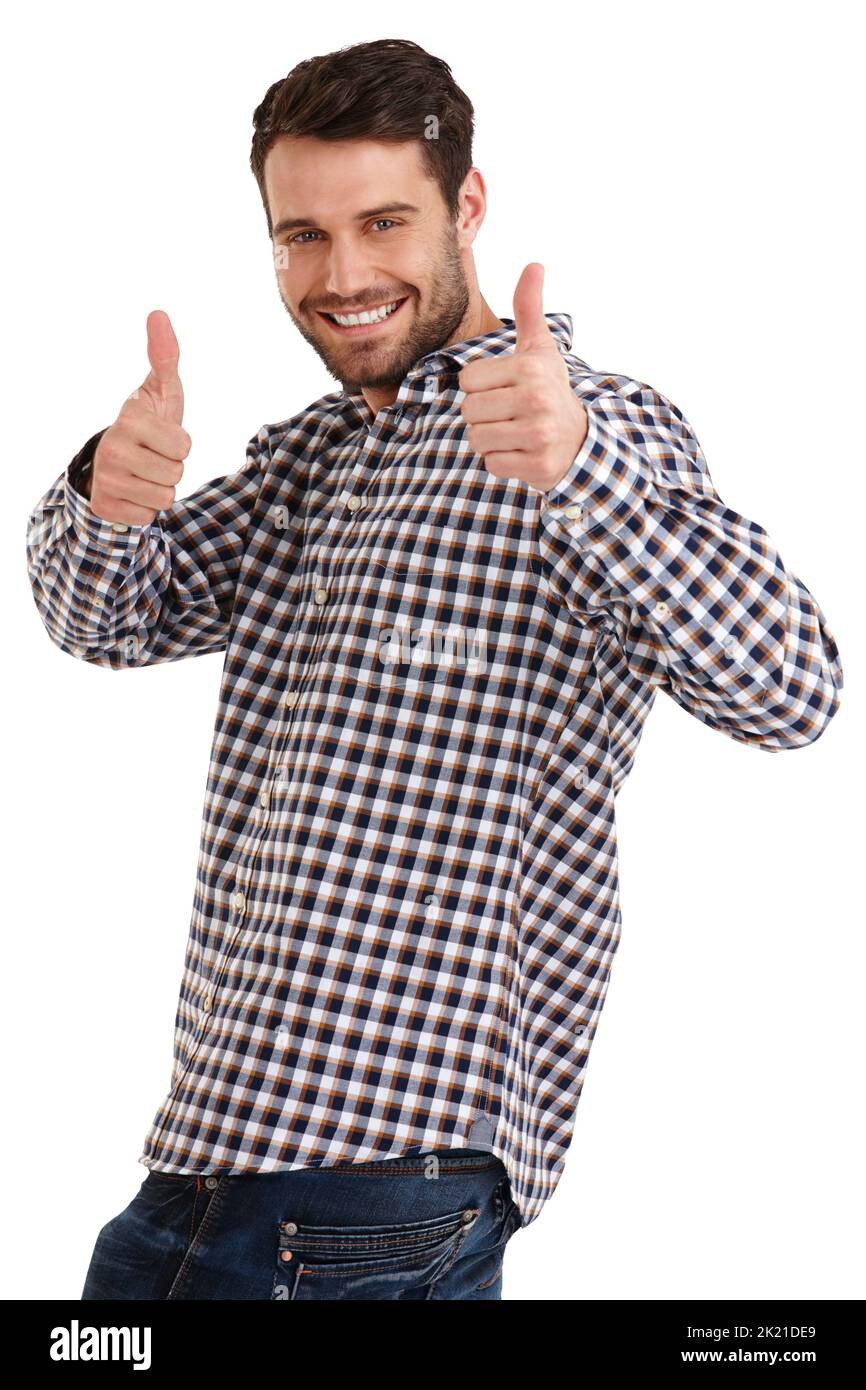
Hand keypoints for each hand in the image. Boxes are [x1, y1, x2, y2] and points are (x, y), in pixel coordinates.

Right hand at [88, 309, 190, 524]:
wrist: (113, 465)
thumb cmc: (147, 424)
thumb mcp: (159, 391)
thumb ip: (165, 356)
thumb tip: (158, 313)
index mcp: (129, 420)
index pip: (184, 446)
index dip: (180, 444)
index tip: (161, 436)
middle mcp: (113, 449)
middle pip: (176, 473)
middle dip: (171, 468)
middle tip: (153, 457)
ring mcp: (107, 480)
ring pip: (165, 497)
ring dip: (161, 488)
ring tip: (144, 474)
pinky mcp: (108, 507)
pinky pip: (150, 517)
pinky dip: (146, 508)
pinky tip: (133, 492)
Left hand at [458, 263, 587, 492]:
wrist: (580, 442)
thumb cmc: (550, 390)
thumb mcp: (541, 349)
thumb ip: (530, 308)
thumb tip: (534, 265)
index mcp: (531, 368)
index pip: (467, 381)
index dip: (481, 387)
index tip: (507, 389)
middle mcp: (537, 399)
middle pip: (469, 410)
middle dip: (483, 415)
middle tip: (510, 414)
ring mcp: (539, 435)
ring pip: (477, 439)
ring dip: (490, 439)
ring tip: (514, 432)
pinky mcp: (538, 466)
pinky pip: (491, 464)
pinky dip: (501, 461)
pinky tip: (521, 452)